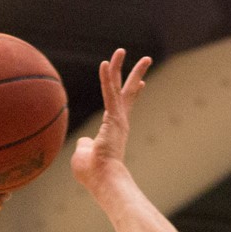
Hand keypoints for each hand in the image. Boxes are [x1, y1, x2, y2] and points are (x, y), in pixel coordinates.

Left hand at [72, 49, 150, 187]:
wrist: (103, 180)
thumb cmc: (93, 173)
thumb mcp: (85, 156)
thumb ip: (85, 145)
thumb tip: (84, 142)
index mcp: (115, 129)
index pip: (124, 106)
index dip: (133, 93)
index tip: (142, 84)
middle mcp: (121, 122)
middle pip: (129, 92)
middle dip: (136, 74)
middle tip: (146, 60)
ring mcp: (118, 119)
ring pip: (119, 87)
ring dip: (120, 67)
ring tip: (121, 50)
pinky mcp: (114, 118)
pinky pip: (109, 93)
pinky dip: (106, 78)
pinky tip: (105, 63)